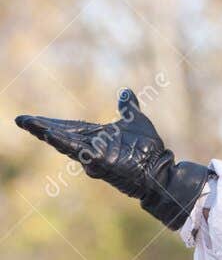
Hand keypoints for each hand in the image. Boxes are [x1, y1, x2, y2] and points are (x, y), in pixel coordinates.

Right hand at [15, 89, 210, 230]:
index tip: (31, 118)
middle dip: (41, 128)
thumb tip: (125, 92)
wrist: (161, 167)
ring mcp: (95, 156)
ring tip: (31, 126)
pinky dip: (67, 144)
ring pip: (66, 144)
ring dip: (49, 135)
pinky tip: (53, 137)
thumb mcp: (135, 120)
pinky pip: (81, 152)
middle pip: (61, 136)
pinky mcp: (102, 161)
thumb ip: (127, 108)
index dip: (49, 123)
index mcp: (95, 137)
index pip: (67, 128)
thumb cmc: (148, 148)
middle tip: (21, 121)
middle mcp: (91, 148)